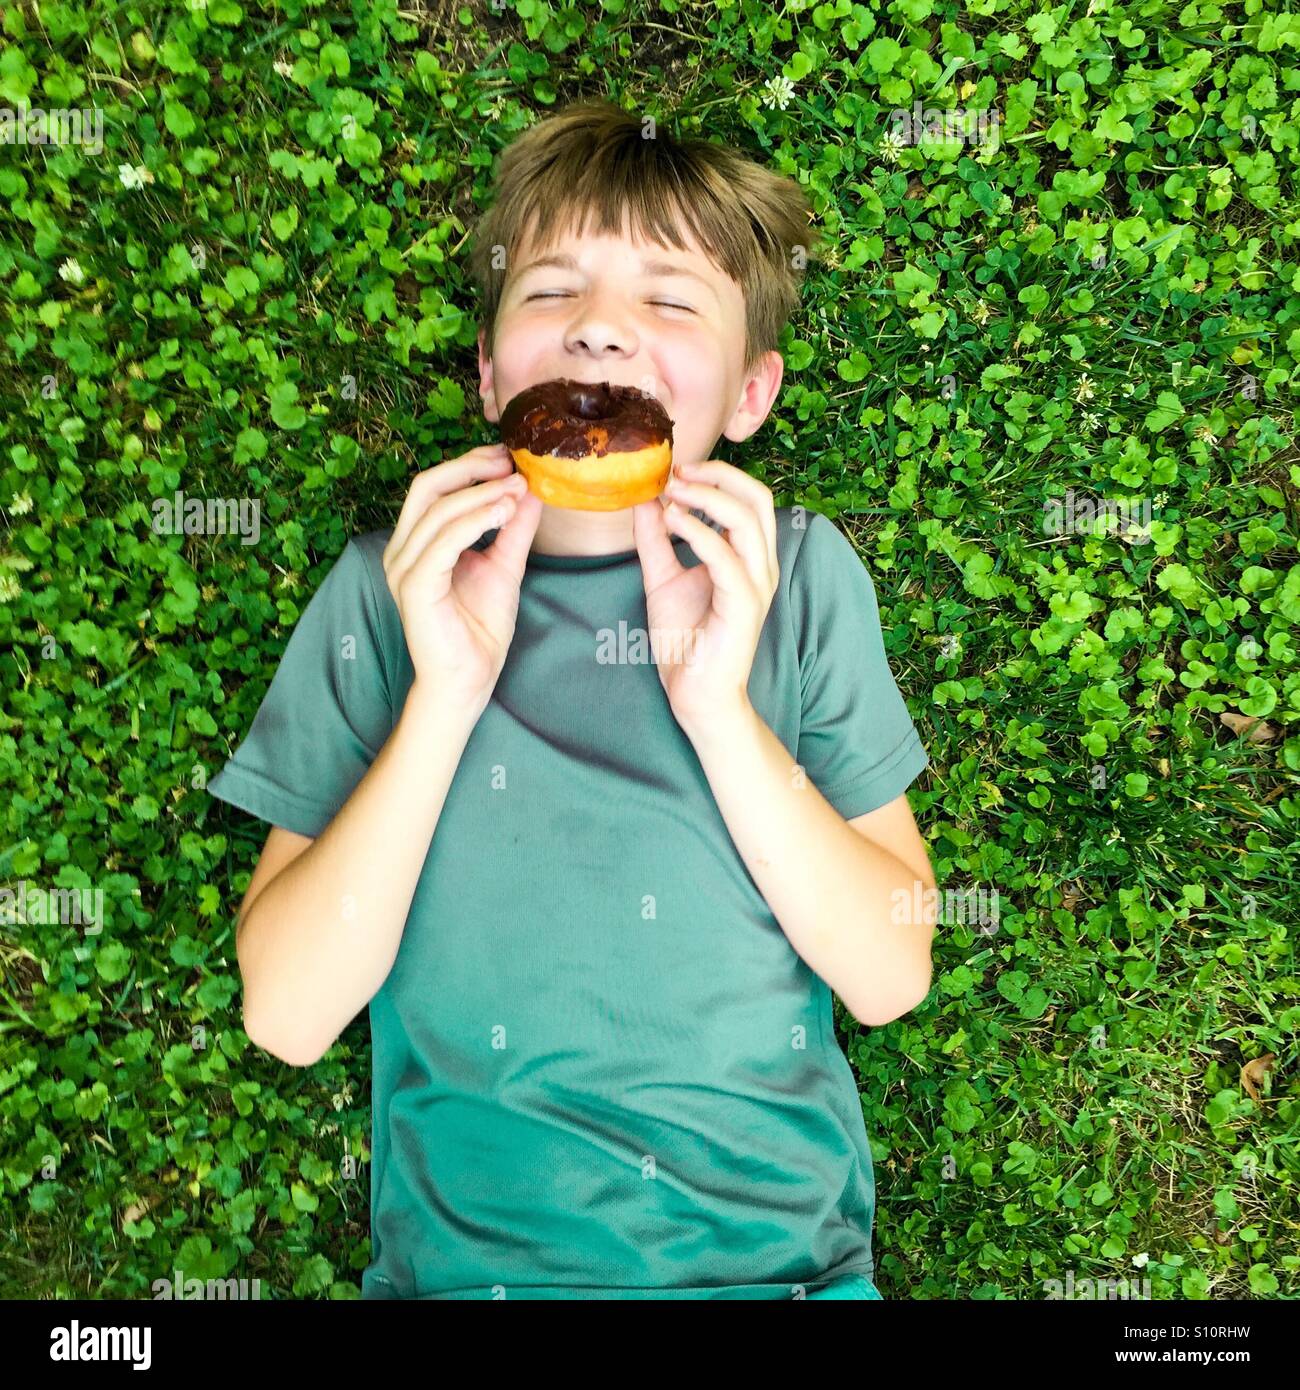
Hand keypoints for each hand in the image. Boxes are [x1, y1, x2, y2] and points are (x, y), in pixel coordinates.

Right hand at [382, 443, 541, 720]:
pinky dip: (475, 520)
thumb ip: (513, 529)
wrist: (468, 681)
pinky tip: (505, 512)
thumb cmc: (479, 630)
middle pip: (427, 487)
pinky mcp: (414, 587)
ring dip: (482, 493)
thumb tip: (531, 491)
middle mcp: (402, 550)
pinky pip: (443, 541)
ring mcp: (403, 568)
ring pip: (437, 510)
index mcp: (417, 543)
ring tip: (519, 489)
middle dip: (471, 468)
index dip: (470, 465)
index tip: (509, 457)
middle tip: (512, 463)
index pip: (434, 487)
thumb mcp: (504, 567)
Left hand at [631, 459, 778, 733]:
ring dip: (706, 497)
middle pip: (758, 498)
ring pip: (747, 520)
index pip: (749, 497)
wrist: (695, 694)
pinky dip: (697, 531)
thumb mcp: (662, 579)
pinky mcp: (744, 605)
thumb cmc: (685, 642)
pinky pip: (725, 556)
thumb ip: (655, 541)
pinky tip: (671, 521)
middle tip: (677, 472)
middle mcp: (761, 566)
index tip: (675, 470)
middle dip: (718, 475)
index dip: (716, 475)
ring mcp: (757, 585)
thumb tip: (645, 500)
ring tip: (670, 492)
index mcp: (750, 557)